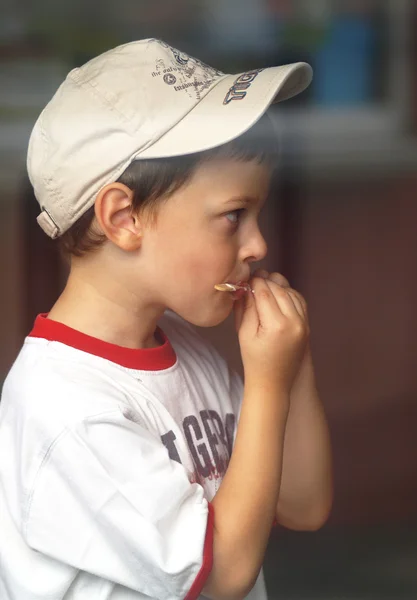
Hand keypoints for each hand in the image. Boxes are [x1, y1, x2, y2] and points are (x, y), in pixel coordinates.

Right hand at [233, 269, 308, 392]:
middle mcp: (294, 323)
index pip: (264, 293)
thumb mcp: (244, 333)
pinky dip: (289, 294)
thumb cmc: (254, 359)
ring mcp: (303, 325)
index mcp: (276, 325)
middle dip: (266, 281)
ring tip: (264, 284)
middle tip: (254, 277)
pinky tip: (278, 294)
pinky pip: (300, 302)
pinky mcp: (307, 326)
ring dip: (278, 286)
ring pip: (291, 293)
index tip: (246, 278)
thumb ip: (246, 307)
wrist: (273, 383)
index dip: (254, 282)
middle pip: (279, 290)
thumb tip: (245, 285)